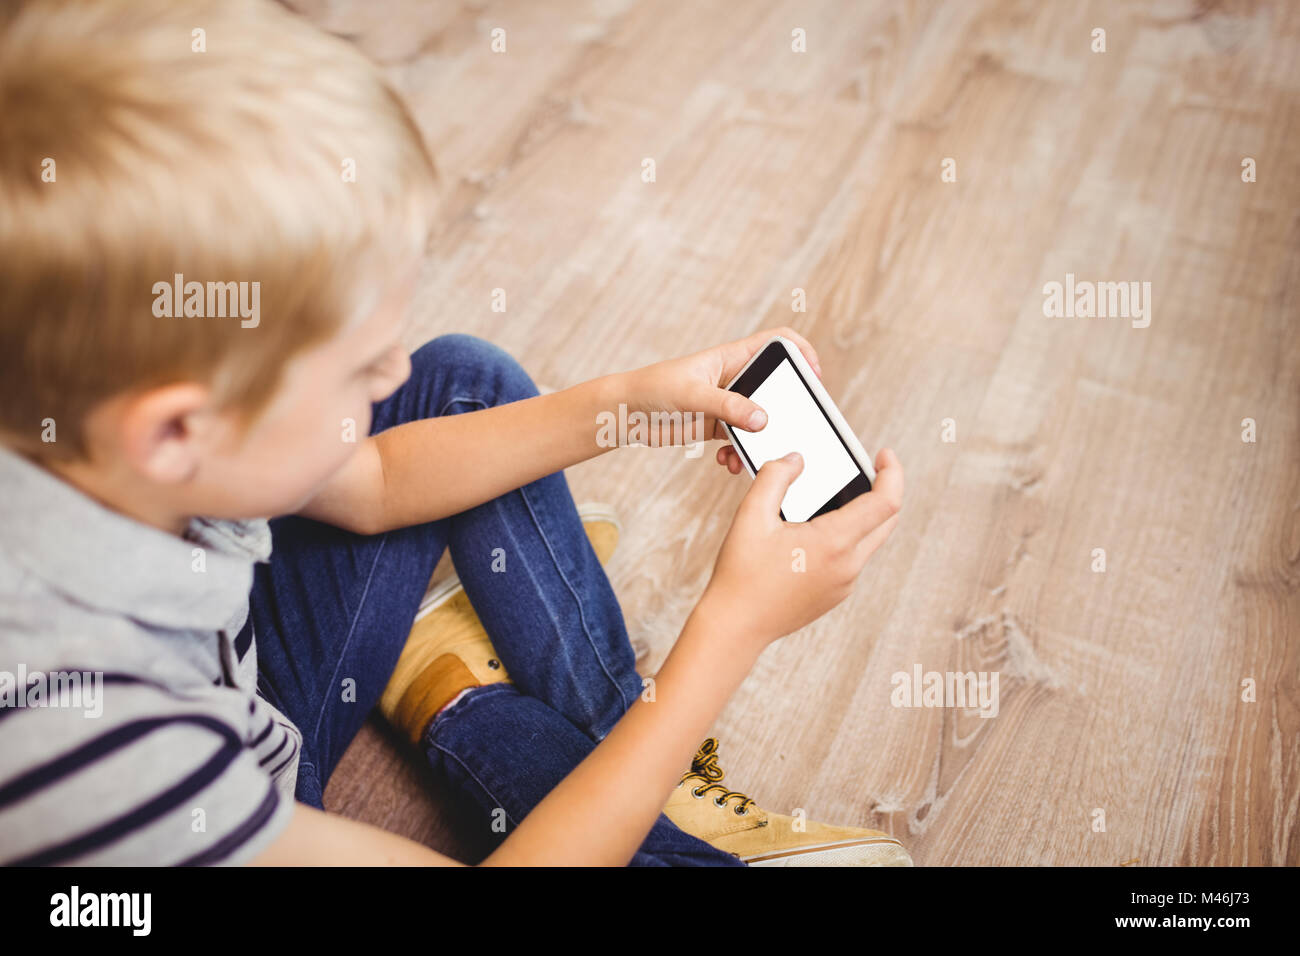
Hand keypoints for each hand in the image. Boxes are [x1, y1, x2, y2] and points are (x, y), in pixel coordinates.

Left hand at [620, 326, 821, 450]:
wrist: (625, 413)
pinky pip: (742, 440)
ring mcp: (728, 404)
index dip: (800, 351)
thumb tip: (763, 420)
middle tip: (793, 427)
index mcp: (731, 357)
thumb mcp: (692, 395)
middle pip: (775, 386)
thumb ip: (728, 406)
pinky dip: (740, 452)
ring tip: (751, 452)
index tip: (814, 374)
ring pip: (760, 419)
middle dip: (787, 407)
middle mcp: (734, 378)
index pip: (776, 342)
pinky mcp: (718, 426)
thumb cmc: (652, 389)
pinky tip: (727, 461)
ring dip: (761, 438)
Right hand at [700, 447, 902, 648]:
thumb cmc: (742, 574)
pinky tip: (816, 530)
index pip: (886, 502)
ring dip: (862, 516)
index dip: (892, 473)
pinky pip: (852, 559)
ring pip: (869, 541)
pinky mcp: (836, 595)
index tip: (885, 455)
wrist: (736, 626)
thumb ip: (775, 477)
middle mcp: (848, 566)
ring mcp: (844, 584)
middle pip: (886, 521)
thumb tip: (795, 459)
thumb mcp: (752, 515)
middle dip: (883, 490)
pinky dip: (846, 538)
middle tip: (867, 469)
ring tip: (834, 497)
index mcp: (834, 543)